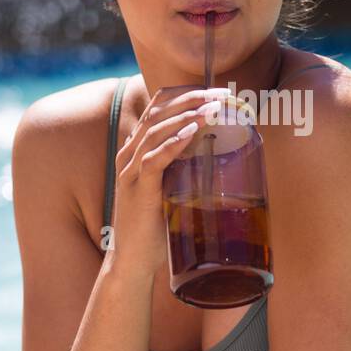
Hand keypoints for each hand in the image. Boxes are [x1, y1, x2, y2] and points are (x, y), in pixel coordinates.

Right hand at [109, 85, 227, 277]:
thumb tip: (213, 152)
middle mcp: (130, 155)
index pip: (156, 108)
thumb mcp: (170, 187)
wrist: (133, 260)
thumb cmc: (155, 225)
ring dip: (186, 115)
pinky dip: (173, 143)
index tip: (213, 89)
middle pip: (157, 112)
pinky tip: (192, 132)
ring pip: (155, 131)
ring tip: (213, 108)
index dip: (183, 93)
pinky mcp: (138, 190)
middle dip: (190, 98)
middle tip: (221, 93)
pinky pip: (153, 160)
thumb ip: (182, 168)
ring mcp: (131, 172)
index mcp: (137, 151)